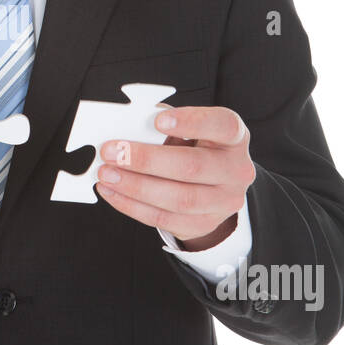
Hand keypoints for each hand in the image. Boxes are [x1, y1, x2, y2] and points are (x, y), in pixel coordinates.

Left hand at [95, 105, 254, 248]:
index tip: (158, 120)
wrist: (214, 187)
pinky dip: (132, 206)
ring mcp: (224, 201)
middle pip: (192, 166)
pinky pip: (164, 219)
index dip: (191, 122)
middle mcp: (236, 170)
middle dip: (146, 160)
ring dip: (135, 187)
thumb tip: (126, 125)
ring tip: (107, 174)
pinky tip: (113, 192)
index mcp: (234, 137)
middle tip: (112, 152)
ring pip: (178, 198)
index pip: (222, 125)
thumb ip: (163, 123)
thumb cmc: (196, 148)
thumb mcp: (188, 129)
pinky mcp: (204, 224)